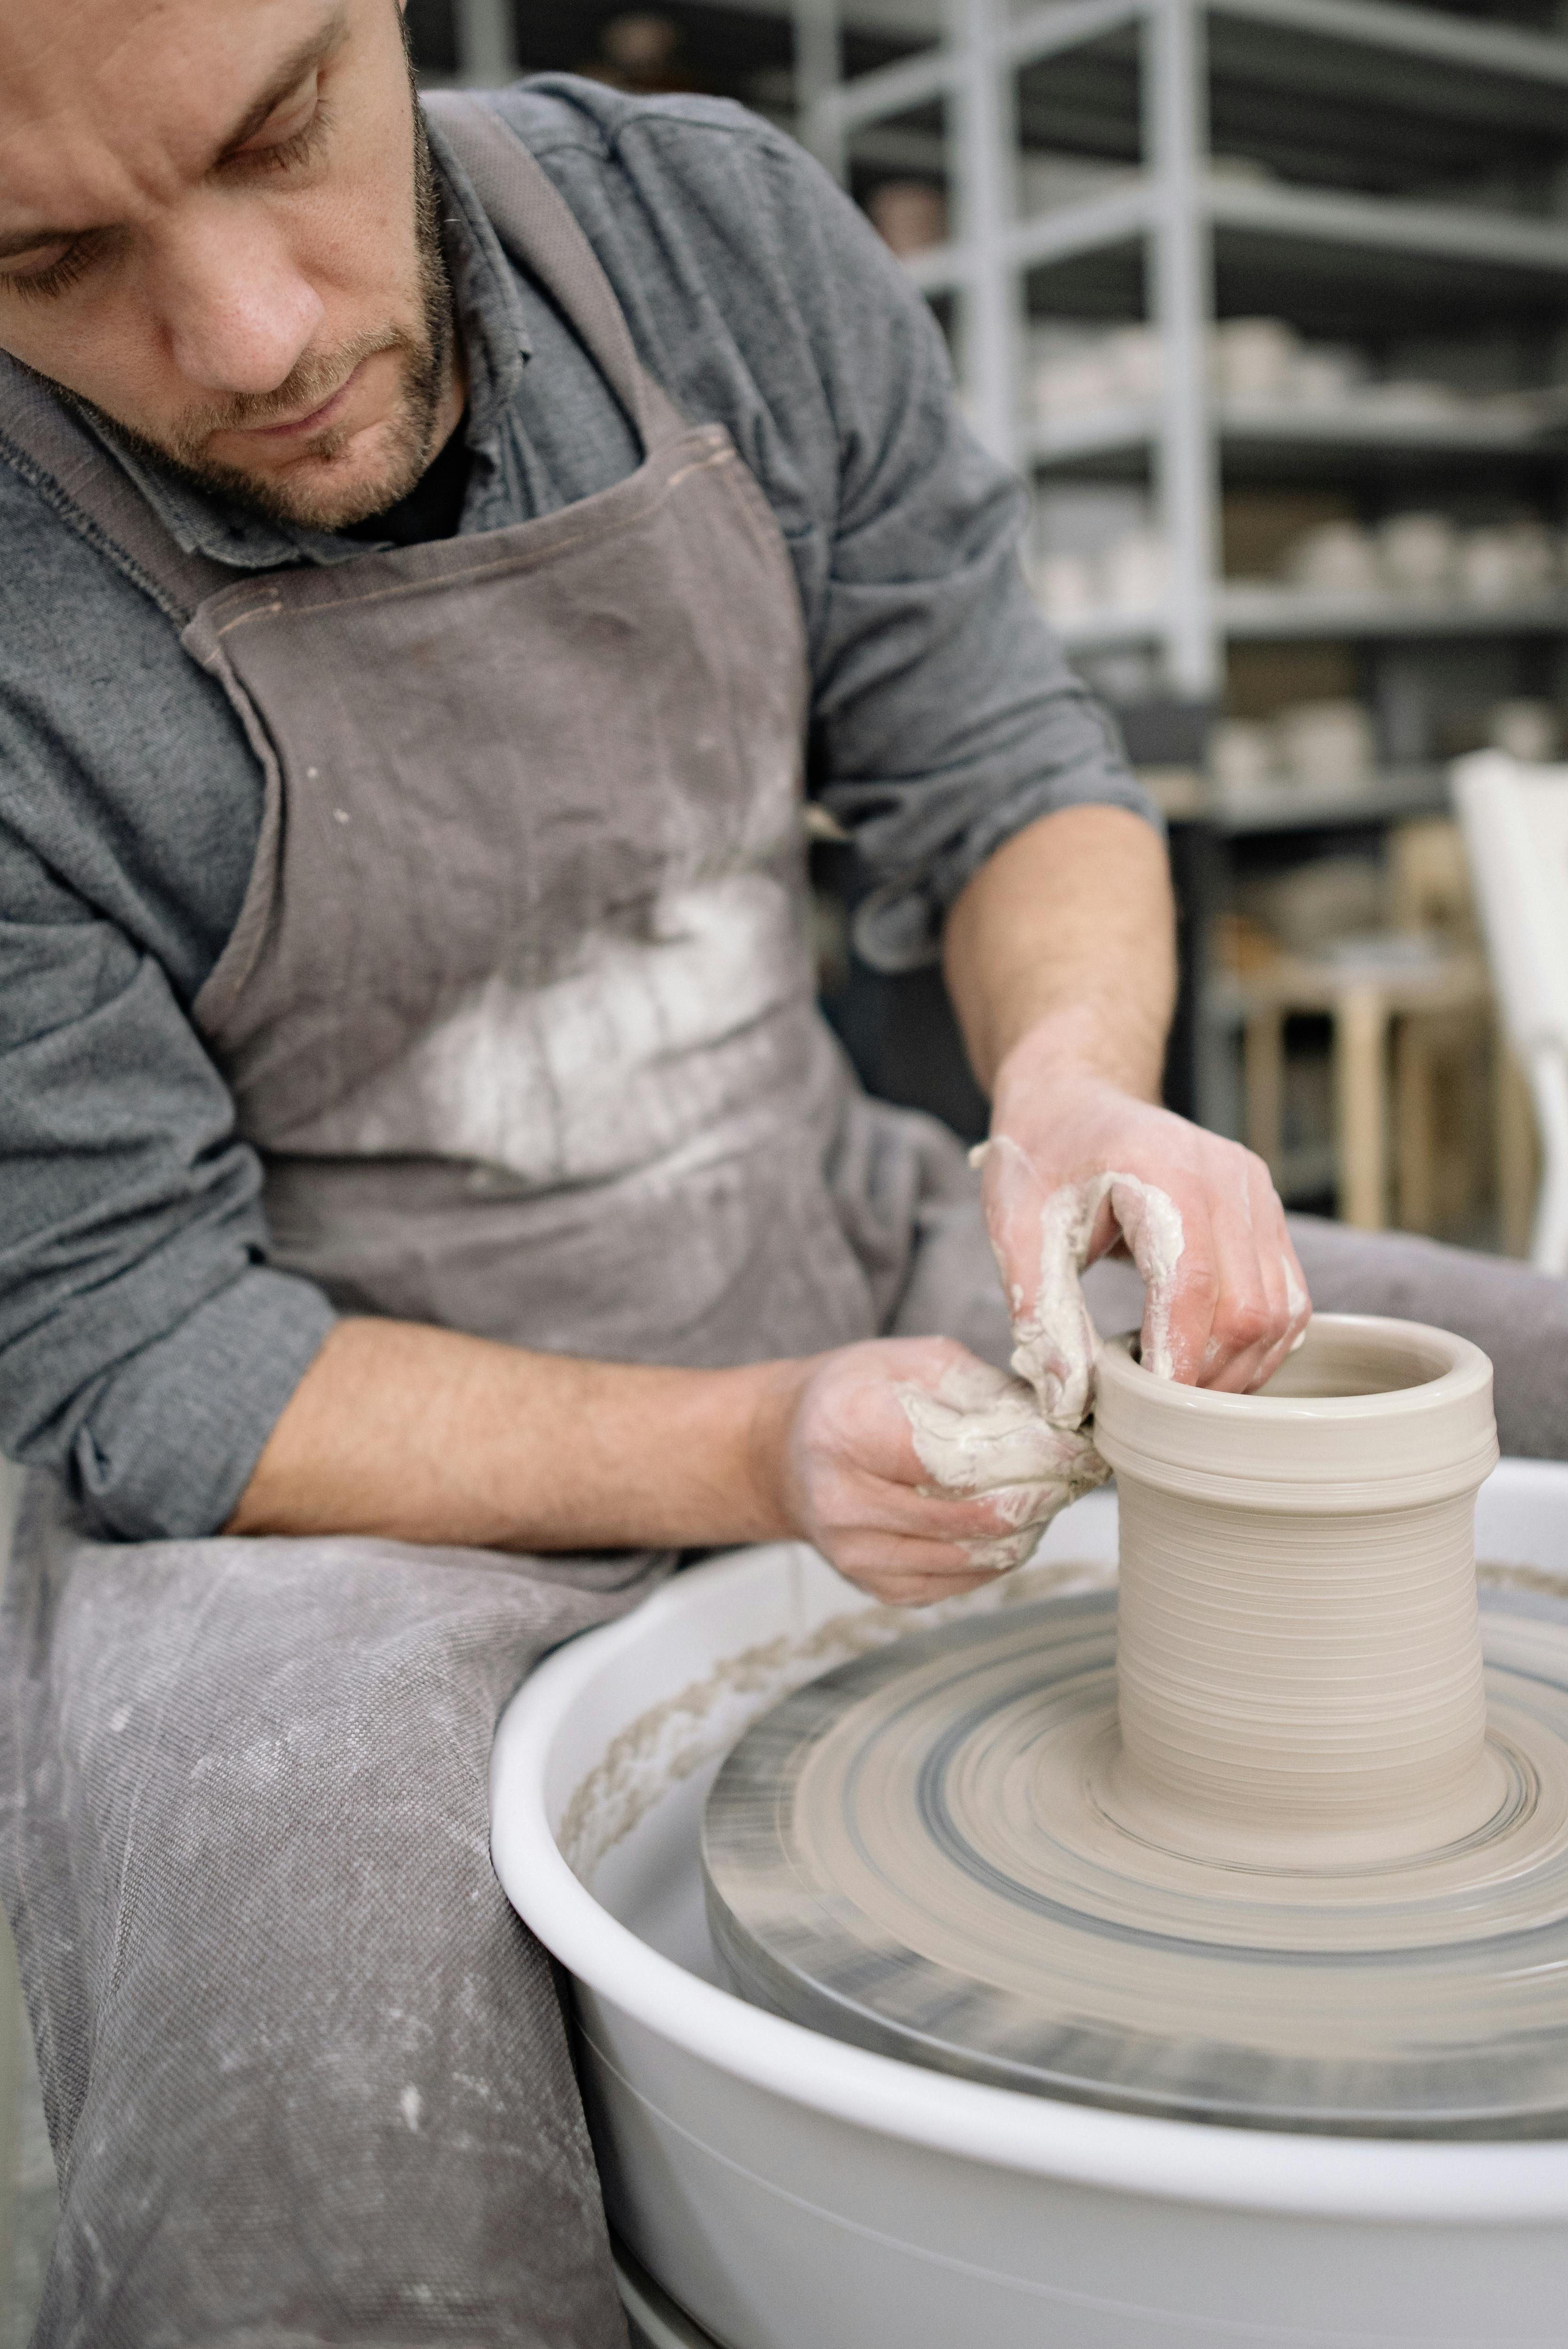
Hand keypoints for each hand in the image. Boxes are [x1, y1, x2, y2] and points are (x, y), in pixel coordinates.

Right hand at [760, 1336, 1106, 1607]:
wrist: (786, 1452)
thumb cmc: (857, 1395)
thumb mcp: (913, 1361)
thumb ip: (983, 1390)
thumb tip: (1058, 1424)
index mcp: (847, 1427)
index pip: (958, 1456)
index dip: (1030, 1453)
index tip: (1078, 1445)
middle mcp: (844, 1500)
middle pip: (975, 1513)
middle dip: (1043, 1490)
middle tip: (1078, 1469)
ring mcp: (857, 1553)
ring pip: (979, 1554)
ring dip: (1030, 1524)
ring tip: (1049, 1488)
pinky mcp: (877, 1587)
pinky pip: (966, 1579)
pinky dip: (1002, 1549)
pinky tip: (1010, 1517)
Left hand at [984, 1038, 1309, 1423]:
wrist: (1077, 1100)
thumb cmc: (1042, 1157)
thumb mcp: (1014, 1228)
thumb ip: (1040, 1313)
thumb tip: (1071, 1401)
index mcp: (1163, 1169)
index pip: (1191, 1285)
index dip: (1176, 1360)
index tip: (1145, 1413)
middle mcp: (1229, 1178)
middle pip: (1249, 1310)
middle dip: (1205, 1378)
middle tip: (1153, 1414)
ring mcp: (1259, 1194)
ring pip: (1281, 1314)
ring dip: (1236, 1371)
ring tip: (1176, 1395)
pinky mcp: (1268, 1216)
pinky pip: (1289, 1300)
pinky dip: (1256, 1348)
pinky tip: (1205, 1365)